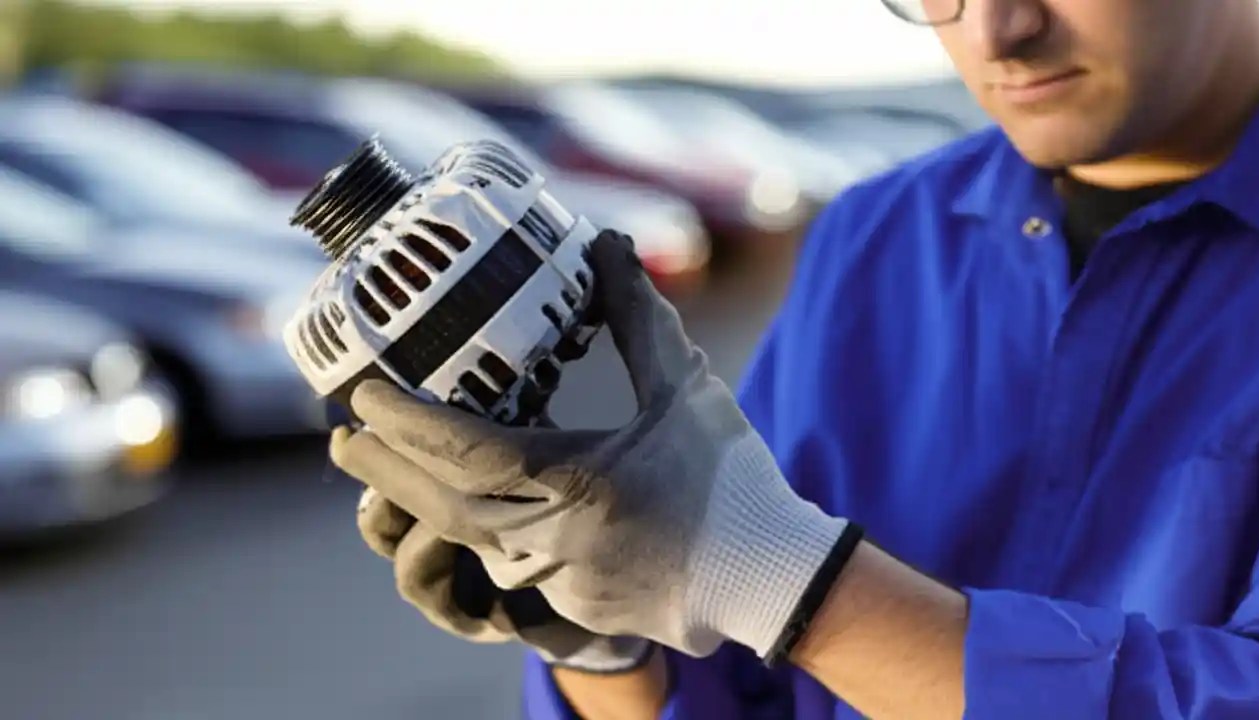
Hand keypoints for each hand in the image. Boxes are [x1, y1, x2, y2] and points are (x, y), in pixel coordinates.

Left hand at [331, 230, 854, 658]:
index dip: (403, 421)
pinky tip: (455, 507)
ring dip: (419, 502)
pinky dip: (466, 530)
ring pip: (464, 540)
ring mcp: (557, 581)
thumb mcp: (685, 386)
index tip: (361, 396)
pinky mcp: (570, 605)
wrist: (769, 574)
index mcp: (575, 483)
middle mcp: (552, 540)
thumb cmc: (730, 479)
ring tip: (387, 468)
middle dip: (385, 470)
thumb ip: (637, 313)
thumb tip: (608, 244)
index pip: (462, 451)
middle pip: (441, 504)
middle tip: (344, 438)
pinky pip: (498, 564)